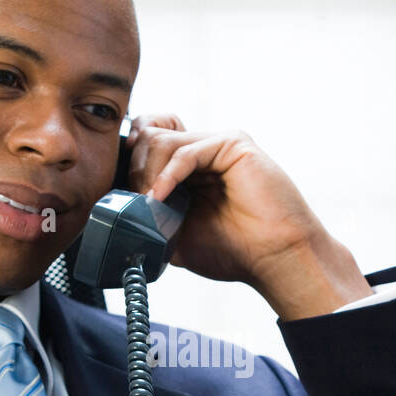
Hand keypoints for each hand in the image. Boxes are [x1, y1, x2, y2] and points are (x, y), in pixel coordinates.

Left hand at [124, 114, 372, 319]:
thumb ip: (151, 221)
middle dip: (134, 170)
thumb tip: (118, 219)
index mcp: (191, 168)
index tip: (123, 193)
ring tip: (152, 204)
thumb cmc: (237, 252)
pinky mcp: (233, 144)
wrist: (276, 260)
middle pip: (148, 135)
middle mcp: (204, 150)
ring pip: (161, 139)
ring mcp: (218, 144)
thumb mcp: (178, 239)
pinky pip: (185, 150)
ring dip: (147, 173)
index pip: (146, 141)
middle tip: (138, 203)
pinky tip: (160, 197)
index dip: (129, 162)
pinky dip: (167, 174)